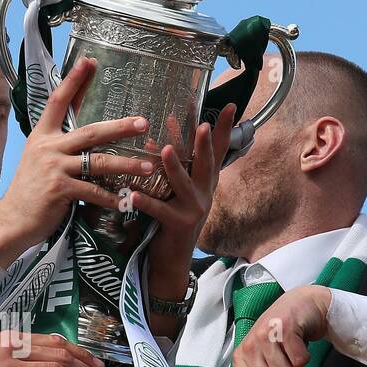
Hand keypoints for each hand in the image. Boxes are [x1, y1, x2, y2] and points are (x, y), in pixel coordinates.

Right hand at [0, 58, 154, 266]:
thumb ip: (59, 145)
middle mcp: (48, 148)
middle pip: (91, 131)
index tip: (89, 62)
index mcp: (42, 136)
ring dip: (126, 165)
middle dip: (120, 127)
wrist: (12, 220)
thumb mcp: (40, 160)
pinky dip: (111, 197)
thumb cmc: (30, 191)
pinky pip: (93, 191)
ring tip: (147, 167)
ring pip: (98, 162)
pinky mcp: (59, 190)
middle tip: (144, 122)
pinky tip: (126, 200)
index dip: (74, 81)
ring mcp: (54, 168)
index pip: (59, 102)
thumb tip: (83, 136)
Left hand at [134, 103, 237, 338]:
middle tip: (202, 123)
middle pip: (206, 165)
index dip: (223, 130)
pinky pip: (159, 211)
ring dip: (175, 167)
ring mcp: (193, 211)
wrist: (171, 260)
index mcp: (205, 184)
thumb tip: (164, 139)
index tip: (231, 106)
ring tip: (166, 149)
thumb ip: (176, 169)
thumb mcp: (177, 191)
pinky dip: (147, 202)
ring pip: (184, 185)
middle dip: (205, 143)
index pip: (217, 152)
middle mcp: (204, 195)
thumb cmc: (171, 221)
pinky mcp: (176, 226)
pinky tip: (135, 194)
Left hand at [232, 285, 331, 366]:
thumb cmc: (281, 335)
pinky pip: (301, 361)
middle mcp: (251, 345)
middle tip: (285, 366)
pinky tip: (299, 344)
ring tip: (291, 353)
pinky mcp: (285, 328)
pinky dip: (304, 356)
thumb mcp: (265, 358)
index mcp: (242, 355)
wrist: (301, 305)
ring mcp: (267, 335)